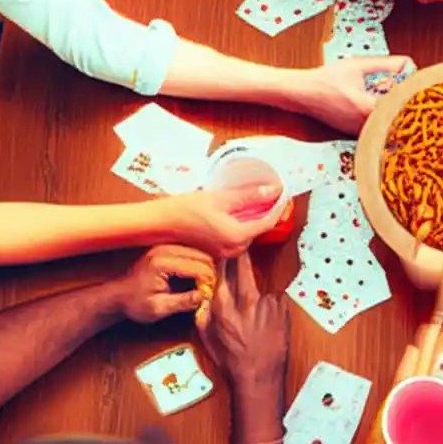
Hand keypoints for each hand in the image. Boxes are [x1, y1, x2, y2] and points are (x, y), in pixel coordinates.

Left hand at [119, 245, 215, 323]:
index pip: (199, 267)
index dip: (208, 283)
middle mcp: (165, 250)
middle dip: (209, 274)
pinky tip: (194, 279)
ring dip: (204, 269)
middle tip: (206, 292)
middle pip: (203, 256)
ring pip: (199, 252)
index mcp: (163, 263)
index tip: (207, 298)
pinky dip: (198, 264)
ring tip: (200, 287)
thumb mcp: (158, 308)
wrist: (118, 296)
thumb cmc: (136, 304)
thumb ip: (181, 302)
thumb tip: (203, 297)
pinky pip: (191, 252)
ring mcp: (165, 247)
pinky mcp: (166, 248)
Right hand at [163, 184, 285, 256]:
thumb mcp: (220, 198)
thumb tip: (273, 190)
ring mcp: (226, 253)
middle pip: (259, 229)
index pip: (268, 221)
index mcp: (237, 237)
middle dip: (267, 211)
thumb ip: (249, 196)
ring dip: (254, 218)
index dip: (278, 206)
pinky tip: (238, 211)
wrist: (158, 224)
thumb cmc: (185, 209)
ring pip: (249, 233)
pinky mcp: (218, 252)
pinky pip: (237, 237)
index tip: (283, 192)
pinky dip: (242, 224)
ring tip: (256, 199)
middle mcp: (234, 249)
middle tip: (272, 193)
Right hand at [197, 251, 289, 384]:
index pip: (222, 271)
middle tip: (242, 245)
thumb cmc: (232, 360)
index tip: (223, 249)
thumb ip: (202, 314)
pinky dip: (271, 306)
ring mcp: (266, 303)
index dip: (222, 257)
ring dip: (256, 293)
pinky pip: (274, 299)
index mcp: (223, 307)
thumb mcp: (207, 339)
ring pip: (259, 286)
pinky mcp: (282, 308)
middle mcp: (245, 301)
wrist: (259, 376)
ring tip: (255, 314)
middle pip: (243, 266)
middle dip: (242, 254)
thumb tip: (202, 295)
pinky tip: (267, 322)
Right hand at [292, 56, 416, 133]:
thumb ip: (387, 64)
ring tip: (408, 106)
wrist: (302, 93)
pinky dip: (385, 123)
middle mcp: (363, 126)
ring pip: (387, 130)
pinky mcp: (354, 136)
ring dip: (398, 118)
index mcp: (367, 109)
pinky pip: (376, 132)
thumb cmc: (327, 79)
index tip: (425, 95)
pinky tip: (389, 111)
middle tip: (423, 103)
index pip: (401, 110)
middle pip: (398, 124)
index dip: (415, 102)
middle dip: (410, 113)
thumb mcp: (359, 65)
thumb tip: (410, 64)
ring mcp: (358, 134)